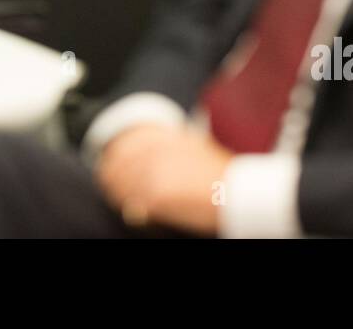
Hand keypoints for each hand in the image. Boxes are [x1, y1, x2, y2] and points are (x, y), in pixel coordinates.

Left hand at [96, 124, 233, 235]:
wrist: (239, 191)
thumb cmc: (222, 173)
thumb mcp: (192, 146)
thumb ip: (166, 148)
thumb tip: (143, 160)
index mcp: (161, 137)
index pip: (120, 149)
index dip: (113, 164)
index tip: (112, 174)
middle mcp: (152, 151)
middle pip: (114, 169)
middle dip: (113, 182)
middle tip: (118, 193)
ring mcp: (152, 173)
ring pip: (118, 189)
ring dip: (121, 198)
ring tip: (131, 204)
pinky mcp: (155, 196)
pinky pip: (132, 206)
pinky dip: (135, 212)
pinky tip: (144, 214)